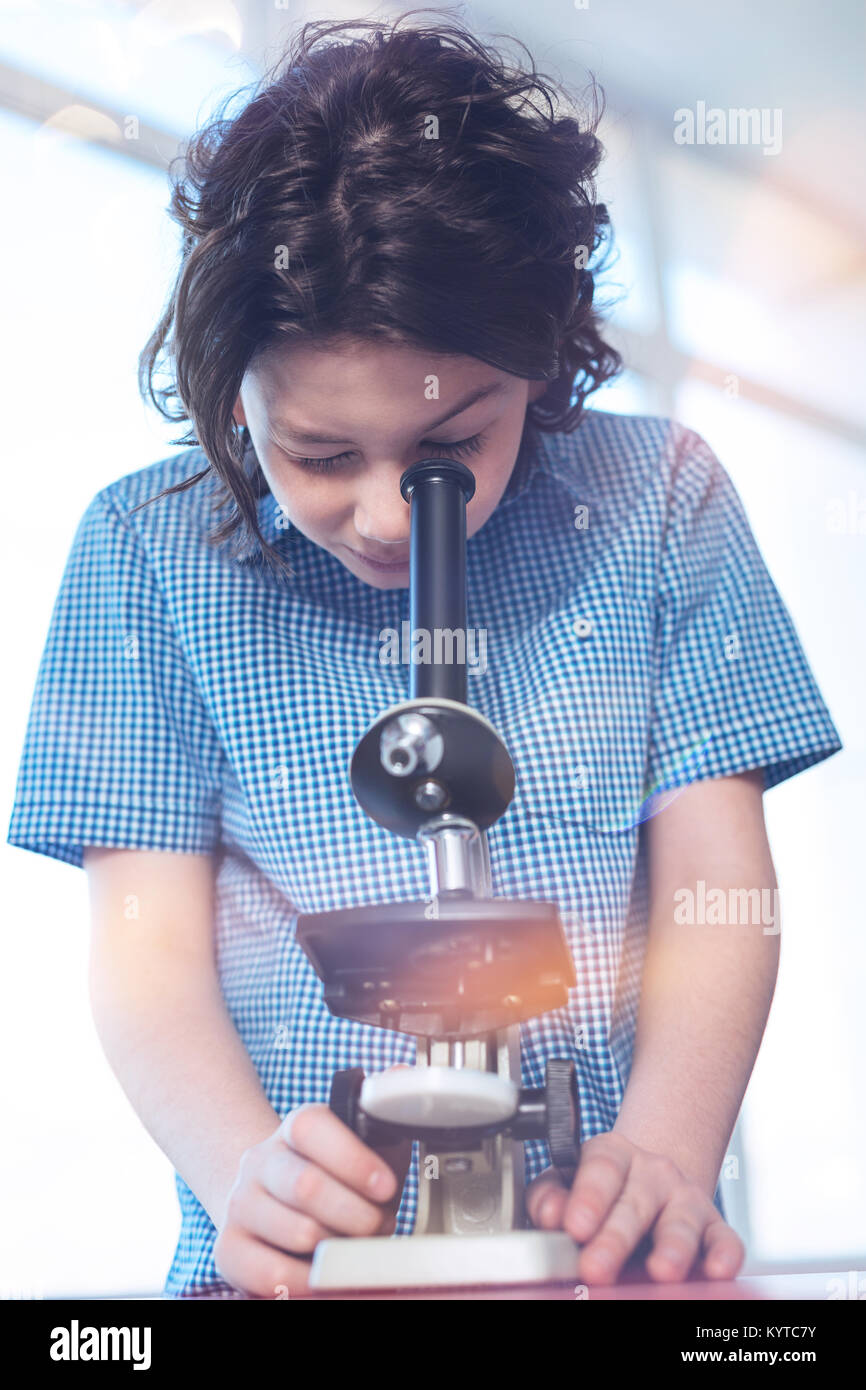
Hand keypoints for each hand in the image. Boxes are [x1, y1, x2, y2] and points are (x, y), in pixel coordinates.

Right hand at [213, 1071, 412, 1297]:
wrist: (274, 1203)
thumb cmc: (333, 1176)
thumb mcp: (366, 1143)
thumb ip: (385, 1111)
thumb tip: (403, 1075)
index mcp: (296, 1128)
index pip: (311, 1128)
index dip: (353, 1160)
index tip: (386, 1186)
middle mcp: (261, 1161)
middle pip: (305, 1185)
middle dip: (357, 1215)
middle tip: (377, 1225)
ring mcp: (241, 1204)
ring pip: (296, 1232)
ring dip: (340, 1249)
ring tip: (354, 1247)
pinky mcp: (229, 1249)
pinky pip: (269, 1273)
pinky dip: (309, 1281)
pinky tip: (324, 1274)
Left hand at [526, 1131, 744, 1284]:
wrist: (653, 1179)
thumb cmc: (604, 1189)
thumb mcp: (570, 1178)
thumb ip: (552, 1195)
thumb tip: (549, 1215)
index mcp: (613, 1154)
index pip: (602, 1168)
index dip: (588, 1197)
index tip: (574, 1226)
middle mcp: (654, 1173)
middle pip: (635, 1202)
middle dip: (616, 1238)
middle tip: (595, 1267)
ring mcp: (686, 1199)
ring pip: (682, 1221)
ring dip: (672, 1248)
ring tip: (660, 1271)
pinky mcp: (715, 1227)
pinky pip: (725, 1239)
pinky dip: (724, 1256)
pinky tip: (716, 1271)